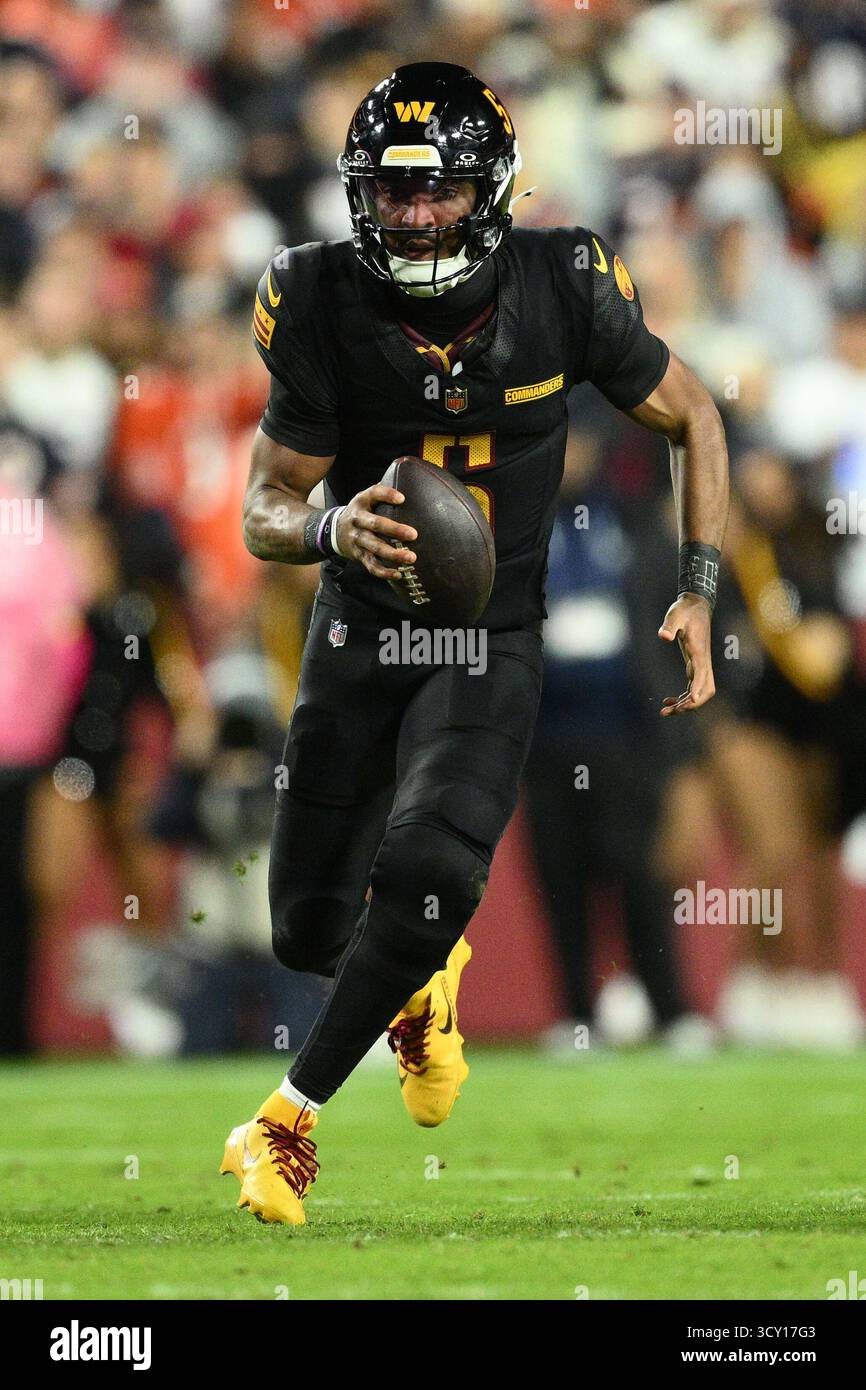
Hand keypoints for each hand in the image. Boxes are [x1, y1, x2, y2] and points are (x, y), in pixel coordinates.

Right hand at [335, 485, 417, 579]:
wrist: (333, 531)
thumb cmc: (360, 512)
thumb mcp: (365, 498)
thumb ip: (382, 493)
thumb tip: (410, 485)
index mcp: (361, 502)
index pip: (373, 494)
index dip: (387, 495)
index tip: (402, 499)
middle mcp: (357, 520)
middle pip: (375, 524)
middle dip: (394, 530)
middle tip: (414, 534)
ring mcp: (357, 539)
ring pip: (375, 548)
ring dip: (393, 554)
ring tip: (411, 558)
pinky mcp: (358, 555)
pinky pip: (371, 565)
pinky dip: (384, 572)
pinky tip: (399, 573)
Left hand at [658, 593, 714, 715]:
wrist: (696, 605)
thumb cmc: (685, 610)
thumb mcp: (676, 614)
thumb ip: (670, 625)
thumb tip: (664, 636)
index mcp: (699, 652)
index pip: (702, 675)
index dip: (696, 690)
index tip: (688, 701)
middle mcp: (703, 661)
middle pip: (706, 690)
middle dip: (691, 704)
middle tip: (670, 711)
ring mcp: (701, 664)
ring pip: (701, 693)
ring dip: (687, 705)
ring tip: (665, 711)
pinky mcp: (696, 664)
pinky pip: (694, 688)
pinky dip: (684, 698)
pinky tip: (668, 701)